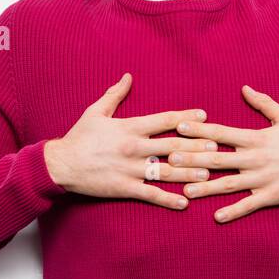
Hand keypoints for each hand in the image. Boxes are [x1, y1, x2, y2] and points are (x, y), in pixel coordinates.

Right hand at [42, 73, 218, 209]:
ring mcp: (131, 169)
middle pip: (172, 146)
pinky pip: (151, 194)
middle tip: (217, 147)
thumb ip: (115, 95)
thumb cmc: (79, 137)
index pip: (164, 121)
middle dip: (196, 147)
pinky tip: (185, 202)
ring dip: (189, 173)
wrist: (60, 164)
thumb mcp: (96, 112)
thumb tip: (127, 76)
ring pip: (166, 171)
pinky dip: (169, 199)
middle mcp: (134, 147)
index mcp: (130, 127)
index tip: (204, 117)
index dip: (185, 119)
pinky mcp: (125, 187)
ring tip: (209, 175)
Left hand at [170, 85, 278, 222]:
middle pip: (218, 158)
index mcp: (256, 138)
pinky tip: (216, 216)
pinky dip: (233, 211)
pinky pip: (249, 204)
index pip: (222, 133)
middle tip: (170, 159)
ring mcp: (262, 178)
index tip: (179, 127)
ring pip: (229, 184)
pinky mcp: (271, 195)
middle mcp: (256, 158)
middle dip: (193, 159)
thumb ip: (263, 103)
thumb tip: (245, 88)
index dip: (199, 130)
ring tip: (185, 191)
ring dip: (206, 188)